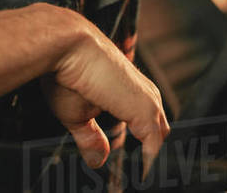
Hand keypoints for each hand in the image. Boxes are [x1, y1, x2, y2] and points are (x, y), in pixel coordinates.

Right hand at [49, 13, 170, 176]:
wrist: (66, 47)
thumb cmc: (66, 71)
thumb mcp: (77, 114)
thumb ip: (91, 138)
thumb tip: (98, 160)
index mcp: (132, 93)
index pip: (150, 126)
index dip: (145, 149)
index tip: (134, 172)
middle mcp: (146, 95)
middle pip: (160, 132)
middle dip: (152, 158)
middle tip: (139, 177)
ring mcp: (149, 102)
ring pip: (160, 138)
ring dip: (152, 162)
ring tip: (140, 178)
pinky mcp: (146, 110)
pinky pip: (154, 146)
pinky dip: (149, 164)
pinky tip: (140, 177)